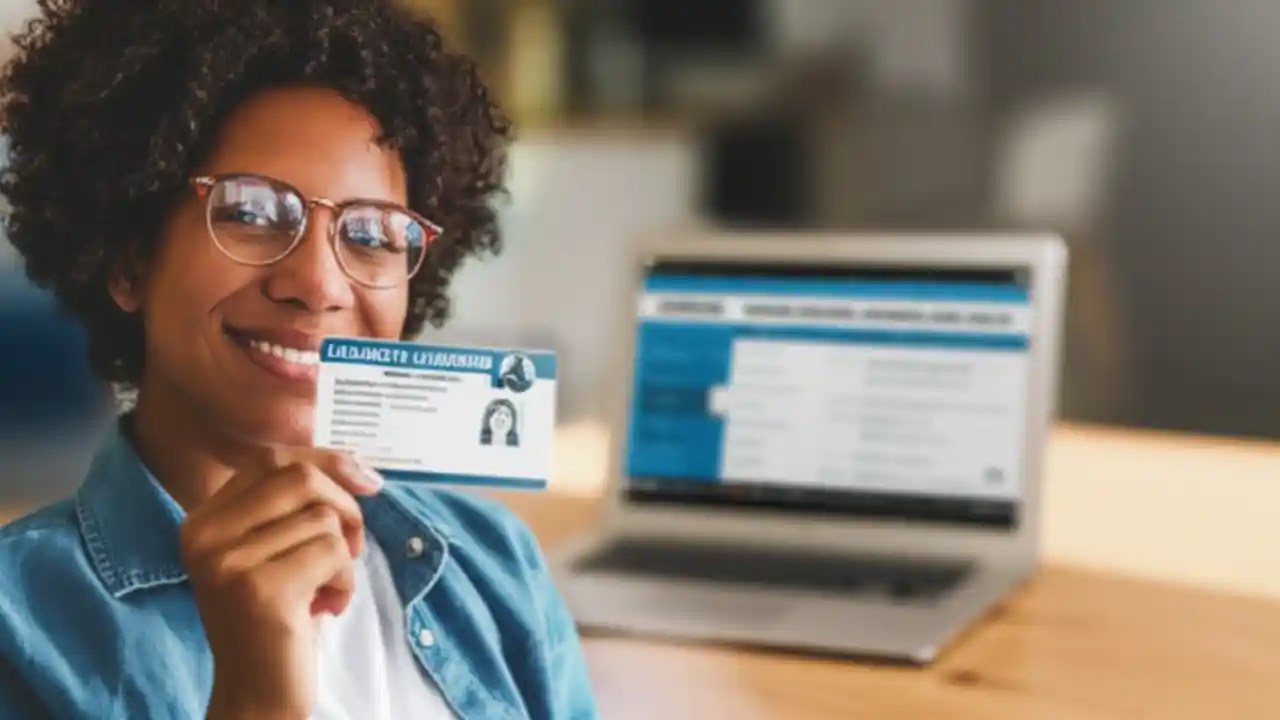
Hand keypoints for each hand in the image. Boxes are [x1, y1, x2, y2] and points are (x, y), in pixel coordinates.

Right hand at [180, 447, 382, 719]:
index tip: (365, 481)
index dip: (327, 462)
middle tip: (350, 547)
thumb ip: (297, 504)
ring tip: (325, 589)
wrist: (257, 693)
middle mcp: (203, 536)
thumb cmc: (277, 619)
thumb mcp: (276, 551)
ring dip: (344, 555)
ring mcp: (227, 562)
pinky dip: (345, 580)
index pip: (271, 459)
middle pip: (299, 477)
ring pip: (323, 518)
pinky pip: (332, 552)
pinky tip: (325, 608)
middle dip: (344, 506)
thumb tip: (359, 465)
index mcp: (202, 520)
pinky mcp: (260, 589)